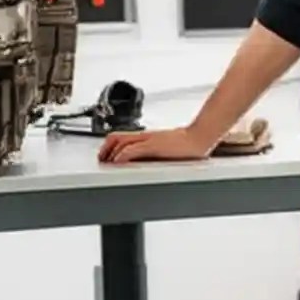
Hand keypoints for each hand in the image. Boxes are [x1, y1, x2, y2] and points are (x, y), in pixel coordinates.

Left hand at [97, 126, 214, 163]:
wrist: (199, 139)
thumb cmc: (186, 146)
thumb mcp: (164, 148)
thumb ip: (152, 152)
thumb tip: (144, 160)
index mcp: (146, 137)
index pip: (120, 136)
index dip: (108, 146)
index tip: (104, 156)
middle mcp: (145, 136)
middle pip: (116, 137)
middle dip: (104, 149)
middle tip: (101, 160)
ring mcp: (148, 140)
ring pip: (121, 142)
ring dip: (110, 153)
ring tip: (106, 163)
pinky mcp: (154, 146)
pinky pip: (132, 149)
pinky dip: (122, 155)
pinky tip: (118, 162)